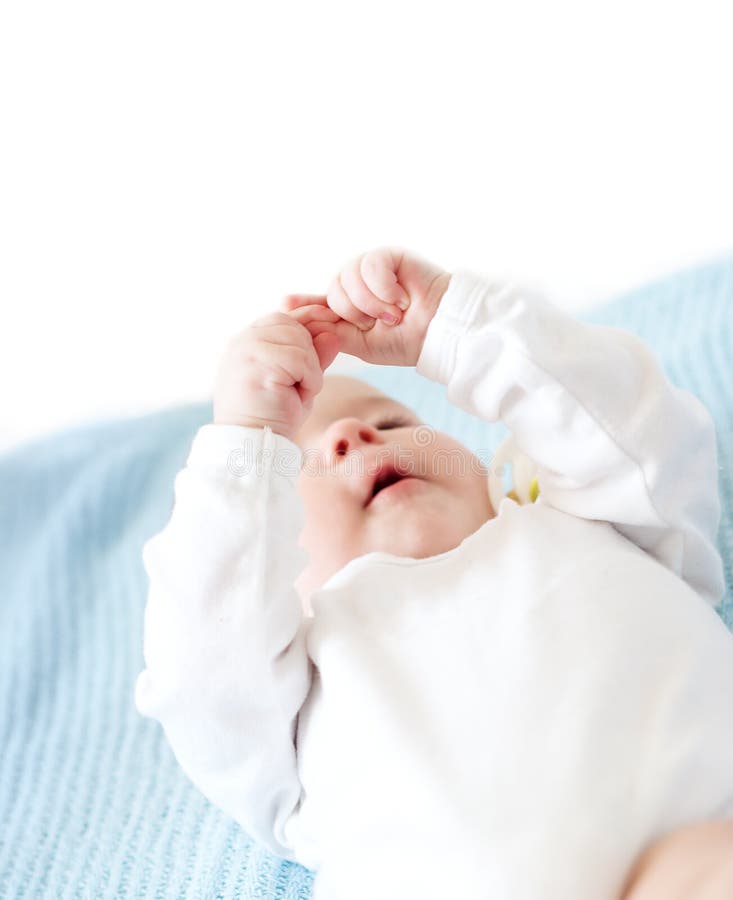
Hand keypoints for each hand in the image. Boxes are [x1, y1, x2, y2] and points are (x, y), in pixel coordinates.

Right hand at [213, 306, 341, 441]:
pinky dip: (309, 378)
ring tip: (300, 391)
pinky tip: (300, 395)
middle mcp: (243, 340)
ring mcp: (246, 350)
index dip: (308, 323)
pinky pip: (299, 358)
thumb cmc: (274, 416)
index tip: (326, 336)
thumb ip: (313, 355)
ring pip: (298, 340)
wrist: (255, 444)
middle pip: (292, 325)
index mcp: (248, 341)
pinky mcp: (256, 364)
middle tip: (304, 383)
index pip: (283, 317)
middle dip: (309, 351)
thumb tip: (333, 332)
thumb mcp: (299, 380)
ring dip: (310, 367)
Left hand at [281, 246, 450, 366]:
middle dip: (356, 313)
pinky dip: (384, 289)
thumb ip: (331, 330)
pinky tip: (401, 300)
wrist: (439, 333)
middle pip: (334, 292)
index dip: (304, 301)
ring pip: (349, 279)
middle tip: (383, 323)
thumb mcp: (360, 342)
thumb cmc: (405, 340)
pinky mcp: (388, 255)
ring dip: (373, 304)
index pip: (321, 300)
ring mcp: (372, 268)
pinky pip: (370, 267)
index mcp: (349, 305)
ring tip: (395, 314)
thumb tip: (300, 319)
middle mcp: (357, 284)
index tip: (284, 305)